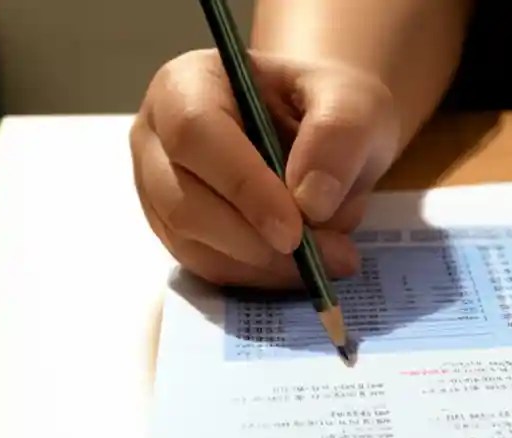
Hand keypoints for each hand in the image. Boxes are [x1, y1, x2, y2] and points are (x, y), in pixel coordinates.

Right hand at [131, 49, 398, 288]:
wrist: (322, 134)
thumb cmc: (328, 107)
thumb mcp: (353, 102)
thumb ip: (338, 136)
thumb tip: (310, 202)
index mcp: (187, 84)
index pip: (195, 134)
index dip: (243, 187)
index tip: (295, 229)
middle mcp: (158, 138)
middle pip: (183, 202)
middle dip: (257, 242)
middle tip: (330, 257)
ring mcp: (160, 190)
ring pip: (194, 246)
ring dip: (264, 266)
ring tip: (330, 262)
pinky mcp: (178, 233)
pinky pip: (208, 268)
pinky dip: (260, 278)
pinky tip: (304, 269)